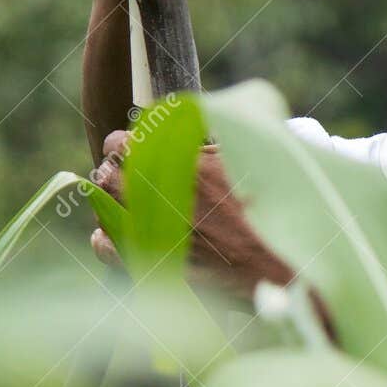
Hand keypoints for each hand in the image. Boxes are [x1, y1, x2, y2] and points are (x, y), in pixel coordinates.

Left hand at [89, 130, 292, 298]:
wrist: (281, 265)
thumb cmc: (269, 209)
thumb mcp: (243, 157)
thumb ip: (207, 139)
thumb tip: (188, 121)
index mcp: (179, 165)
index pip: (122, 144)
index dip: (122, 144)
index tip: (127, 147)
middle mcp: (161, 197)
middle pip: (108, 176)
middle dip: (114, 172)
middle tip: (123, 174)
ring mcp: (154, 233)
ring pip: (105, 210)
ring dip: (110, 202)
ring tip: (121, 202)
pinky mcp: (154, 265)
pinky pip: (108, 249)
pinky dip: (105, 240)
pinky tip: (110, 236)